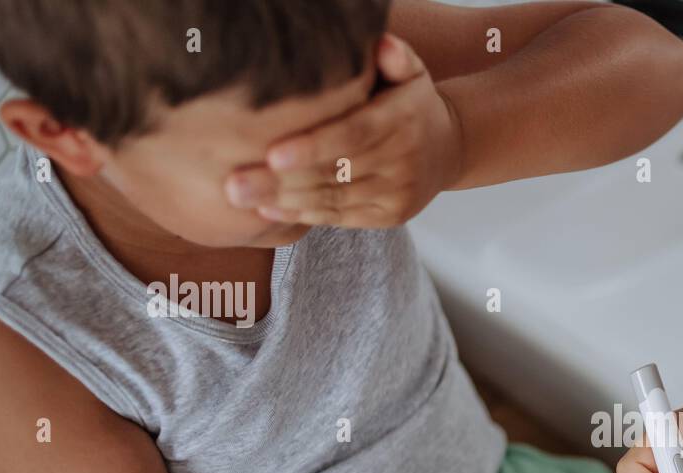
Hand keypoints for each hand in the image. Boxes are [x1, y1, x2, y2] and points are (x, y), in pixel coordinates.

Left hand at [224, 34, 460, 227]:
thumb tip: (379, 44)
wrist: (448, 148)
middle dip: (282, 181)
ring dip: (285, 200)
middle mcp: (403, 161)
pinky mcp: (391, 216)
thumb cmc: (410, 104)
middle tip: (234, 184)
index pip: (354, 135)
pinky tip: (269, 209)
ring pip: (335, 200)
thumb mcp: (410, 72)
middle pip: (336, 173)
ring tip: (241, 198)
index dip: (312, 147)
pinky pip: (343, 218)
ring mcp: (398, 192)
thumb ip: (394, 56)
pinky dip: (304, 215)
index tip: (272, 153)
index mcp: (403, 121)